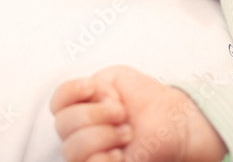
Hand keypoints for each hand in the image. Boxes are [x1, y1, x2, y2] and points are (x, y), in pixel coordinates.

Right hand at [51, 66, 225, 161]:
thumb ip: (92, 83)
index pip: (57, 102)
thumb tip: (81, 101)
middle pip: (63, 124)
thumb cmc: (149, 103)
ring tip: (126, 132)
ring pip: (71, 148)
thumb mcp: (118, 79)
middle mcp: (82, 132)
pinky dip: (102, 158)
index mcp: (82, 107)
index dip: (70, 92)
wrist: (175, 123)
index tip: (93, 88)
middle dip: (94, 113)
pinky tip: (120, 152)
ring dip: (102, 135)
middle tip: (121, 112)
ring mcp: (91, 154)